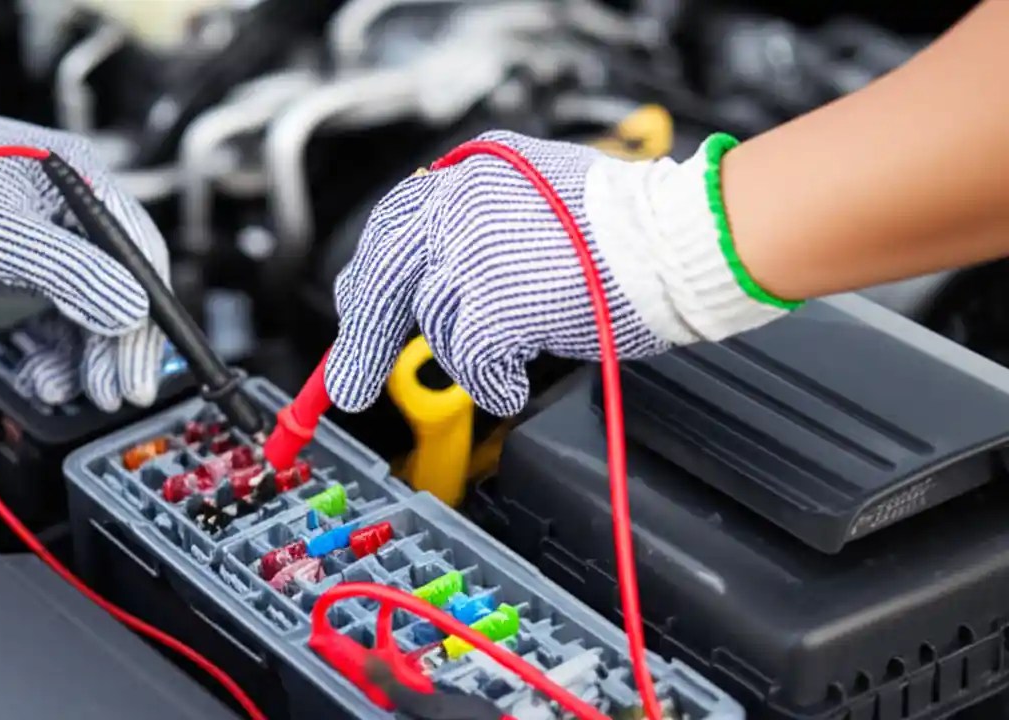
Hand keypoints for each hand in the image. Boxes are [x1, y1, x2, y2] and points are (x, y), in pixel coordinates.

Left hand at [0, 52, 167, 411]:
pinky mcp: (23, 264)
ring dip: (78, 357)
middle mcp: (74, 209)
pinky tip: (38, 374)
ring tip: (51, 387)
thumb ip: (71, 273)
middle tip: (108, 394)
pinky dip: (52, 349)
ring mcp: (49, 238)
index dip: (145, 319)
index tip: (140, 372)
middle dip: (112, 347)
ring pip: (87, 311)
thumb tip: (132, 312)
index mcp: (81, 182)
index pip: (138, 258)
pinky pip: (56, 316)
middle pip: (118, 289)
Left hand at [325, 130, 792, 416]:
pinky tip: (513, 381)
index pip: (392, 224)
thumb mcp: (540, 195)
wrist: (679, 239)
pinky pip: (470, 364)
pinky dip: (491, 384)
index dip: (368, 277)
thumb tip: (435, 271)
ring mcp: (472, 253)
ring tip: (513, 354)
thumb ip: (484, 219)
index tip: (355, 310)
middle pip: (382, 277)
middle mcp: (461, 202)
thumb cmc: (631, 227)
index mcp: (473, 171)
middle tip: (349, 387)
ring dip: (469, 355)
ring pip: (435, 325)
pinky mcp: (492, 305)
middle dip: (361, 342)